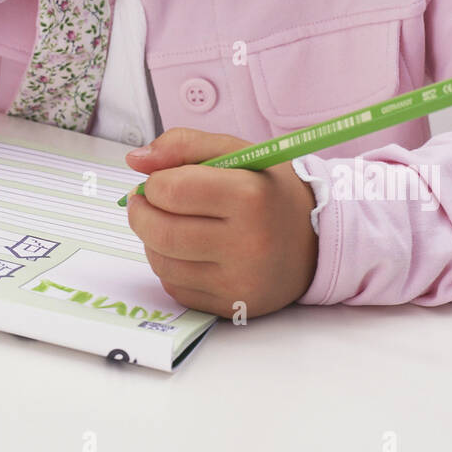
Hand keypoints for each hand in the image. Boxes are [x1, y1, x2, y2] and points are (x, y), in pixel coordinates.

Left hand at [124, 127, 318, 319]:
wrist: (315, 239)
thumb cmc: (270, 190)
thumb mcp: (236, 152)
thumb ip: (184, 145)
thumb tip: (135, 160)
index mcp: (250, 197)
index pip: (172, 191)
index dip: (154, 183)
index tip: (159, 181)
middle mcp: (248, 244)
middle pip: (162, 231)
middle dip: (141, 213)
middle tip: (144, 202)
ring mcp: (240, 282)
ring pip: (162, 263)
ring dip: (151, 240)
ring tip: (166, 224)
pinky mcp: (233, 307)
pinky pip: (176, 289)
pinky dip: (169, 266)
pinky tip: (184, 251)